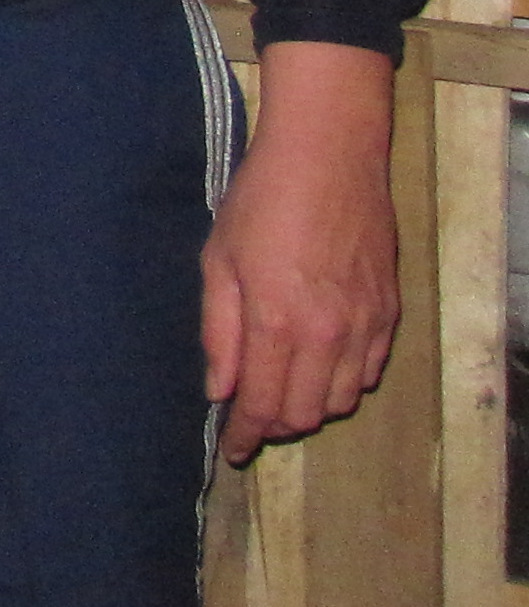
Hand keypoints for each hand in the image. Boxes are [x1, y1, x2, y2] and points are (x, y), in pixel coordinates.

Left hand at [206, 39, 400, 464]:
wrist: (328, 157)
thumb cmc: (260, 201)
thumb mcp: (219, 260)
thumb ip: (218, 331)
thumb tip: (219, 389)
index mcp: (276, 322)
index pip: (263, 405)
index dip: (245, 434)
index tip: (232, 450)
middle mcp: (326, 334)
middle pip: (305, 414)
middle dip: (274, 424)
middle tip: (250, 414)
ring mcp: (364, 326)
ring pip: (341, 400)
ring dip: (310, 406)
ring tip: (282, 389)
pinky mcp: (389, 313)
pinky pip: (369, 373)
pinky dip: (342, 383)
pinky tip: (319, 365)